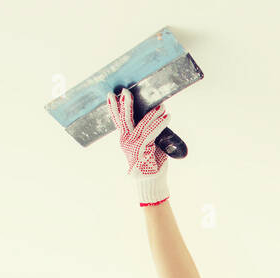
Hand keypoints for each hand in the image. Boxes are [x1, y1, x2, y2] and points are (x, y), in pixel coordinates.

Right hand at [105, 90, 169, 204]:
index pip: (119, 121)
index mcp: (125, 140)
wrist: (151, 183)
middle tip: (126, 92)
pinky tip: (167, 116)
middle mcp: (126, 142)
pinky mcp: (142, 150)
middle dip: (126, 105)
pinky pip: (151, 133)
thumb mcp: (147, 147)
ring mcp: (133, 146)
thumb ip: (147, 135)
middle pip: (125, 120)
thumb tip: (154, 121)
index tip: (113, 95)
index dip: (115, 108)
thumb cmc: (151, 166)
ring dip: (153, 114)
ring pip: (141, 125)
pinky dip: (160, 123)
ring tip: (161, 105)